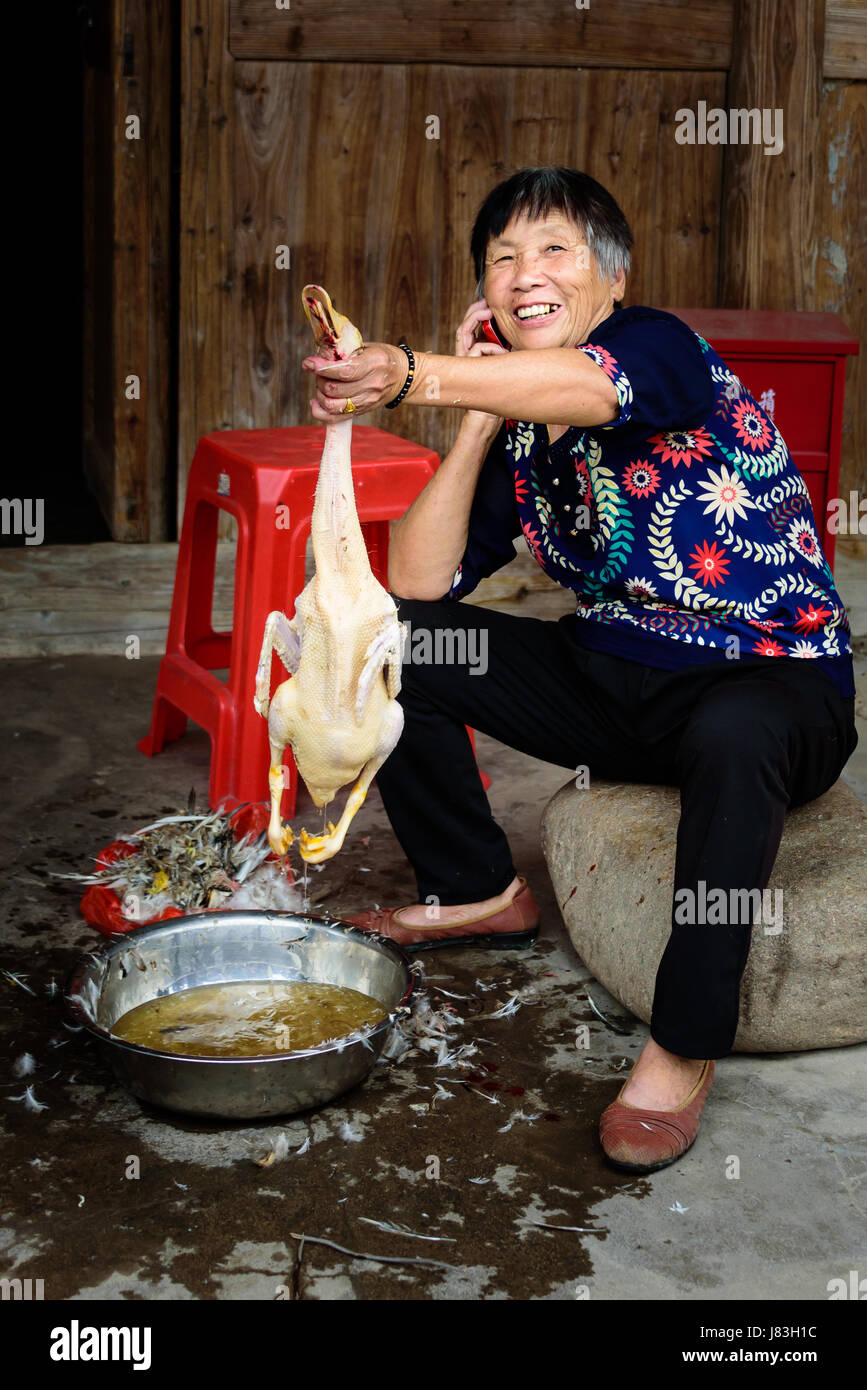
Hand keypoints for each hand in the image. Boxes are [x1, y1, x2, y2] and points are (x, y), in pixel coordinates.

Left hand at [302, 342, 405, 419]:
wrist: (403, 377)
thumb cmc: (381, 358)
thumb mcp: (367, 347)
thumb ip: (345, 351)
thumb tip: (319, 354)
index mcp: (374, 364)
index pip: (345, 371)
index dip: (323, 368)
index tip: (309, 363)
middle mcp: (372, 385)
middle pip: (335, 390)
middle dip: (320, 379)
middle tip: (319, 371)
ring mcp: (368, 401)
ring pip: (333, 406)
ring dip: (320, 395)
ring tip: (321, 385)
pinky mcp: (362, 412)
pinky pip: (335, 419)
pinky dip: (320, 412)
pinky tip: (316, 402)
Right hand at [455, 299, 507, 437]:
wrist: (485, 419)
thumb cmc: (498, 397)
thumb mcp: (506, 368)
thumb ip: (506, 353)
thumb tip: (517, 338)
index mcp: (474, 354)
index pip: (471, 328)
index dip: (478, 313)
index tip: (490, 304)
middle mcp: (466, 355)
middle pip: (464, 325)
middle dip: (474, 310)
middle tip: (486, 302)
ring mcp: (464, 361)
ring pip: (463, 331)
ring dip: (476, 319)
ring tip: (488, 312)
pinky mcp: (465, 367)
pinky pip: (476, 348)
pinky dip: (491, 347)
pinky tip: (502, 354)